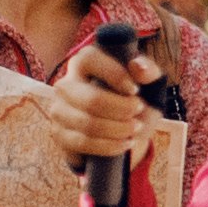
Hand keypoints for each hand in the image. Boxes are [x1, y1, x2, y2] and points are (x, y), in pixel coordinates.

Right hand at [30, 56, 169, 166]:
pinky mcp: (59, 134)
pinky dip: (109, 146)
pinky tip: (125, 143)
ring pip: (88, 124)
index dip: (115, 75)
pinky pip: (83, 143)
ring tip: (134, 128)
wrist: (123, 131)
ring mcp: (58, 110)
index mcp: (83, 63)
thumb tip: (137, 68)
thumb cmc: (133, 100)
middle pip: (92, 99)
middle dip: (122, 110)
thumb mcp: (148, 84)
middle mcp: (65, 85)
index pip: (90, 60)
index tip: (135, 90)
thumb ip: (149, 71)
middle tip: (139, 112)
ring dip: (118, 130)